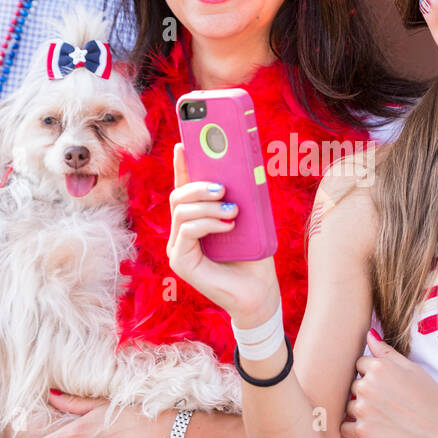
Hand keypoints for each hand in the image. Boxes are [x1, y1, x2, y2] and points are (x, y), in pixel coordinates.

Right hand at [167, 143, 279, 328]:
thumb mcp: (249, 220)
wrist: (260, 294)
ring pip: (181, 212)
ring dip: (207, 207)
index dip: (183, 166)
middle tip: (222, 187)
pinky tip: (228, 225)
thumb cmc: (254, 257)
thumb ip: (239, 198)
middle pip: (178, 197)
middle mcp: (182, 233)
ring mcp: (178, 247)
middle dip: (198, 185)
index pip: (185, 188)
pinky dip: (207, 224)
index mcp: (197, 220)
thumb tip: (240, 169)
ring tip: (232, 211)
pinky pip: (186, 232)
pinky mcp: (181, 261)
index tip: (185, 143)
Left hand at [341, 330, 437, 437]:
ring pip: (348, 406)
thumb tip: (368, 335)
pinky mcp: (362, 432)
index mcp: (378, 367)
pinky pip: (345, 427)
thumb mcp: (412, 368)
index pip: (359, 365)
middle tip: (388, 404)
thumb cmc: (430, 398)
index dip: (372, 376)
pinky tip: (373, 429)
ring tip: (384, 417)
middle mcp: (366, 386)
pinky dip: (355, 430)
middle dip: (366, 393)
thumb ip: (387, 352)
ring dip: (360, 412)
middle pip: (353, 386)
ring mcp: (362, 409)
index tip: (387, 387)